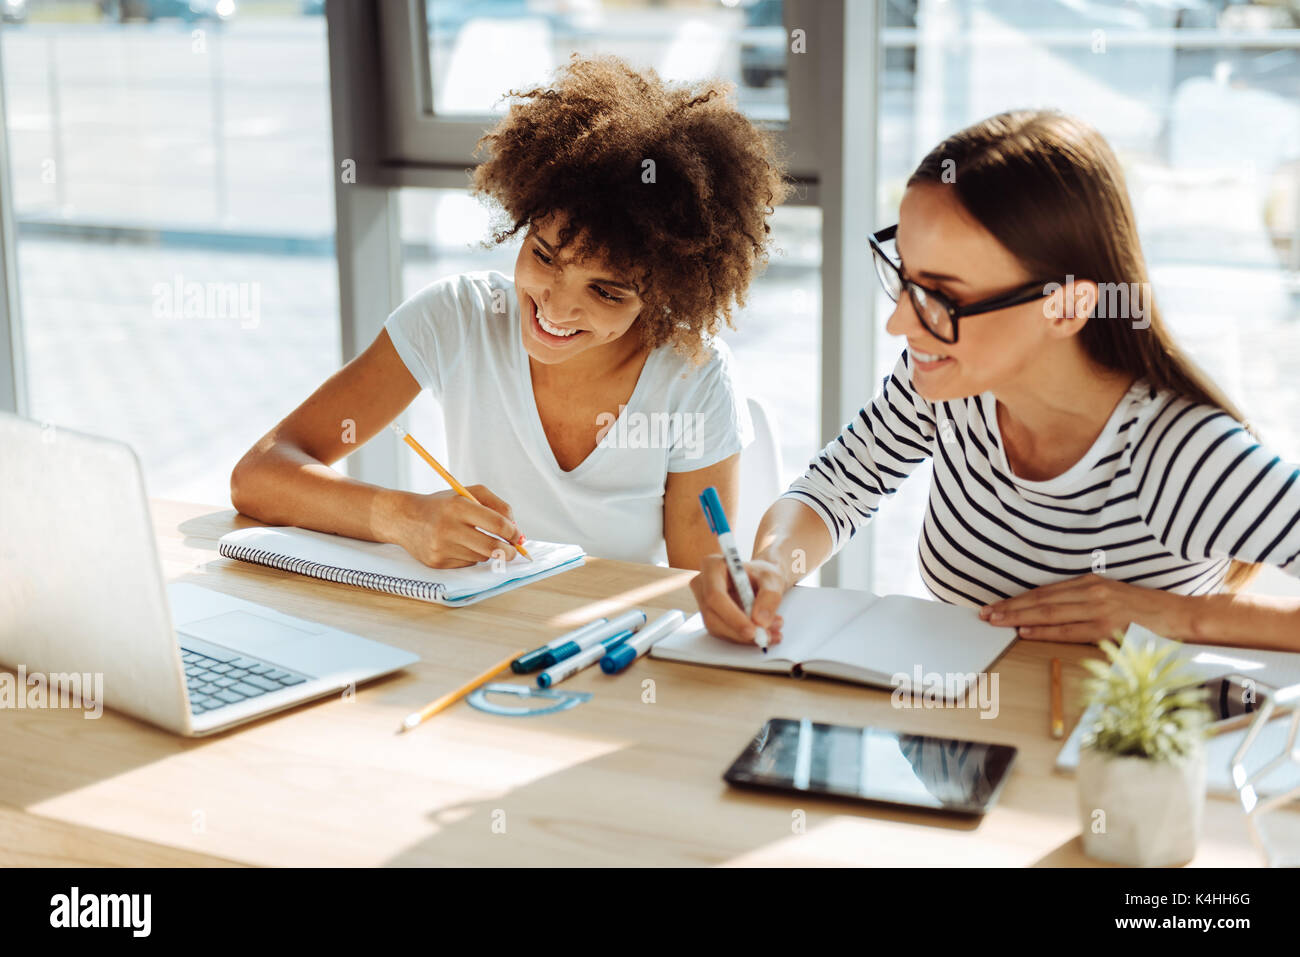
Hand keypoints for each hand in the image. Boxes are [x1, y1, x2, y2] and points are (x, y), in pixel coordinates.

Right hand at [392, 485, 522, 568]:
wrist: (405, 518)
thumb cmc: (441, 505)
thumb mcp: (468, 493)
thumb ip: (497, 505)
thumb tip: (516, 529)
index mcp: (459, 506)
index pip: (498, 524)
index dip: (514, 532)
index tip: (517, 535)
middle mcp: (449, 528)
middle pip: (493, 548)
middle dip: (509, 551)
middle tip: (512, 550)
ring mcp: (442, 548)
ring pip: (481, 557)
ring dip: (487, 551)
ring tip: (475, 539)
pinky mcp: (438, 562)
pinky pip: (467, 564)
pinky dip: (470, 556)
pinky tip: (458, 546)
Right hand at [690, 556, 787, 645]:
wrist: (762, 579)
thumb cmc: (763, 574)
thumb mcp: (772, 579)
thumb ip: (769, 597)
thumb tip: (759, 621)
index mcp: (712, 566)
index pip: (715, 595)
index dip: (732, 616)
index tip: (752, 630)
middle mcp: (703, 584)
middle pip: (713, 616)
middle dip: (740, 631)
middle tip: (766, 637)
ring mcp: (704, 602)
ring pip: (718, 628)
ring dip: (744, 637)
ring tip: (771, 633)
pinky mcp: (711, 616)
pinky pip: (724, 633)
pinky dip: (744, 638)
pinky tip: (764, 634)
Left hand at [978, 573, 1192, 642]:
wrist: (1179, 616)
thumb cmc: (1145, 611)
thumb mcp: (1110, 597)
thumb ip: (1082, 601)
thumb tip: (1049, 613)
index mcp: (1090, 582)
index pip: (1044, 592)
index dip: (1017, 599)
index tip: (995, 605)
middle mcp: (1091, 591)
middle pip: (1041, 600)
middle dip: (1010, 607)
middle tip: (985, 613)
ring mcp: (1099, 608)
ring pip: (1049, 613)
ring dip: (1019, 618)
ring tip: (996, 621)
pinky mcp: (1107, 625)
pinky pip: (1069, 629)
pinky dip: (1044, 631)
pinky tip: (1025, 632)